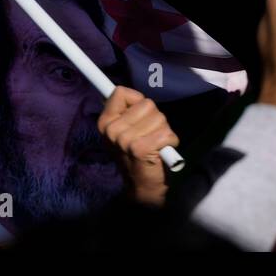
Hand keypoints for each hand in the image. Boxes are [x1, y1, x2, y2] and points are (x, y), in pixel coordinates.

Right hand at [97, 86, 179, 207]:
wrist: (142, 186)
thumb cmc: (136, 155)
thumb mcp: (124, 131)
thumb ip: (126, 111)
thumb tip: (123, 90)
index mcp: (105, 122)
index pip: (120, 93)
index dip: (135, 99)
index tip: (138, 112)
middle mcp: (112, 129)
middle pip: (147, 104)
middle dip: (155, 119)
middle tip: (150, 136)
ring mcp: (124, 139)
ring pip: (159, 118)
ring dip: (163, 130)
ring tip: (155, 144)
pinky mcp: (140, 148)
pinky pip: (165, 133)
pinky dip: (170, 141)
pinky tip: (161, 151)